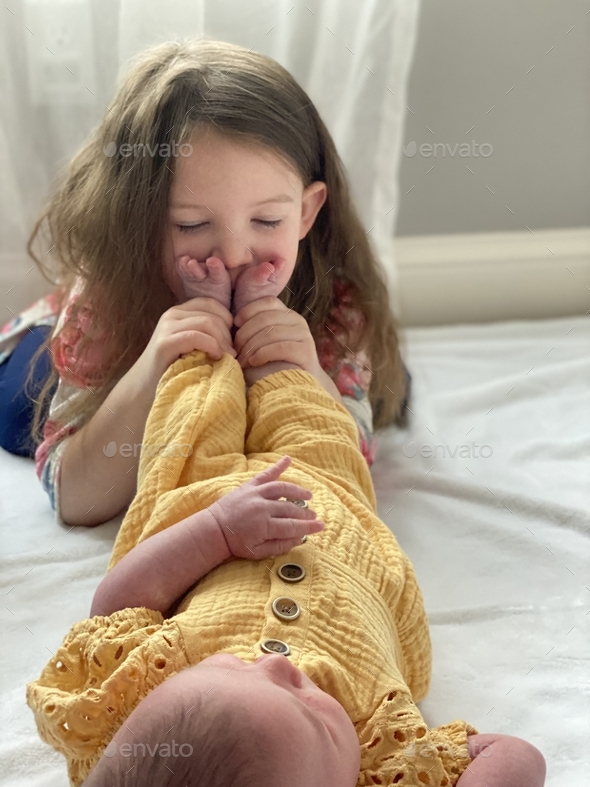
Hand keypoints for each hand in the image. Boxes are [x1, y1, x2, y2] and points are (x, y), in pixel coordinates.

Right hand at [133, 297, 236, 386]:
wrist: (143, 390)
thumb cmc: (174, 370)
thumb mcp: (193, 346)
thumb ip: (207, 334)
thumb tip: (238, 333)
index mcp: (180, 312)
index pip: (213, 304)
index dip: (228, 320)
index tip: (232, 341)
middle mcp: (172, 314)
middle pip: (213, 314)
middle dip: (228, 335)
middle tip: (232, 355)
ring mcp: (167, 327)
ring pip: (207, 323)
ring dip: (223, 342)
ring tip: (227, 358)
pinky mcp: (164, 344)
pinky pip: (196, 336)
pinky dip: (211, 345)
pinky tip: (216, 357)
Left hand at [208, 456, 324, 559]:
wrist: (214, 530)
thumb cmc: (236, 543)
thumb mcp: (258, 552)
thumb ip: (279, 546)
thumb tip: (298, 539)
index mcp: (265, 526)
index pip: (293, 525)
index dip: (308, 527)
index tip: (321, 526)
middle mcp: (262, 507)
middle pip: (290, 508)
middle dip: (304, 512)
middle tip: (313, 516)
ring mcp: (256, 494)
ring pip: (282, 489)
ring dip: (297, 491)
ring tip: (308, 495)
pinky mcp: (249, 486)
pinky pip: (266, 474)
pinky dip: (277, 466)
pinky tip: (288, 459)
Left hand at [233, 296, 321, 374]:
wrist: (299, 386)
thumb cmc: (274, 364)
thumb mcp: (263, 341)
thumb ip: (254, 328)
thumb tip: (232, 321)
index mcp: (287, 314)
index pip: (267, 302)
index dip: (249, 310)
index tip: (235, 324)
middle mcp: (297, 321)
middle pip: (265, 318)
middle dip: (245, 334)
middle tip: (236, 352)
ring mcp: (303, 335)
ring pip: (270, 333)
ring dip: (251, 347)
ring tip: (243, 361)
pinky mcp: (306, 351)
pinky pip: (280, 348)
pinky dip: (263, 354)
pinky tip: (254, 362)